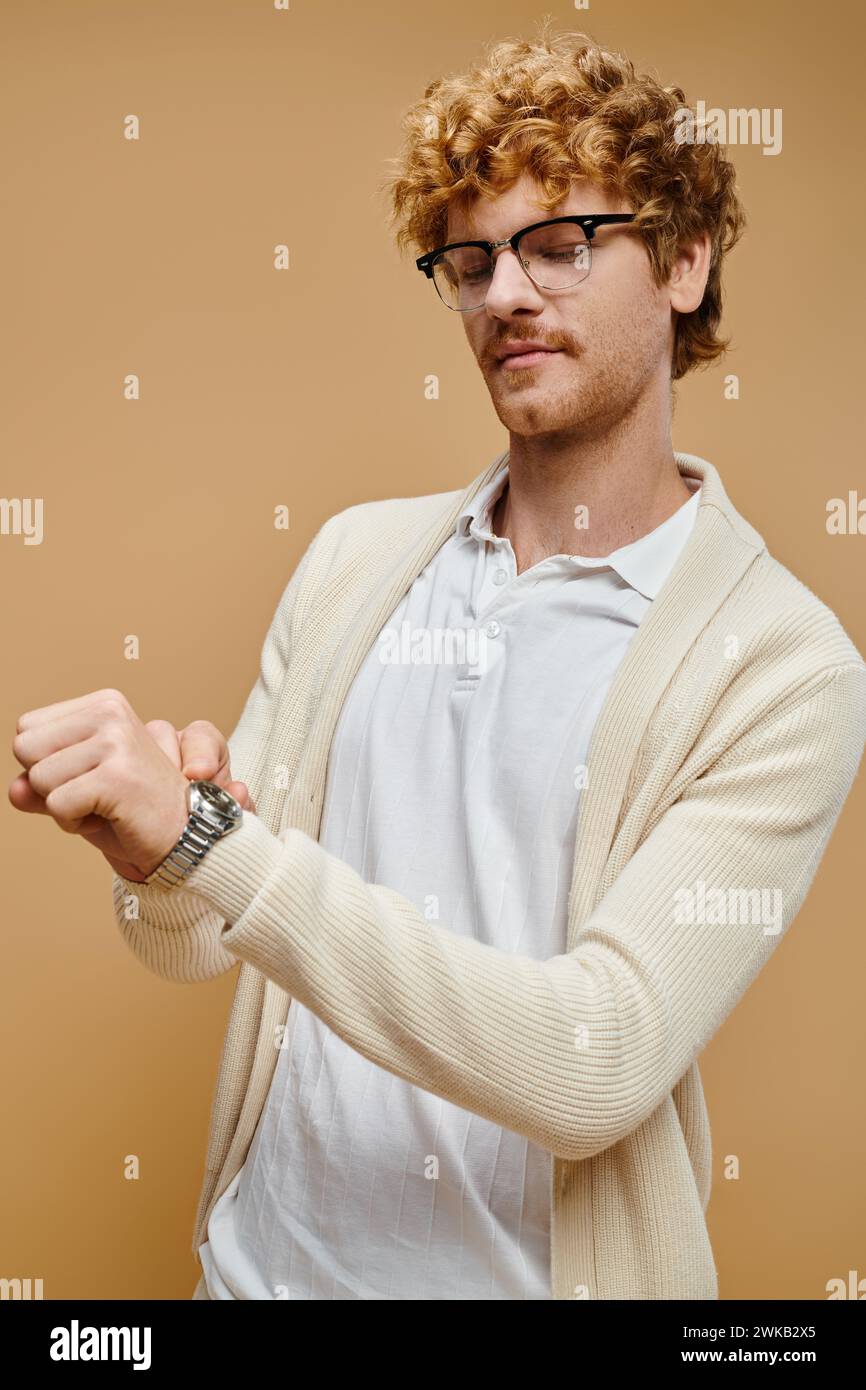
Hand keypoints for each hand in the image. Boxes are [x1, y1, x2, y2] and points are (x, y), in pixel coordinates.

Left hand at [8, 689, 248, 882]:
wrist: (183, 836)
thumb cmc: (131, 810)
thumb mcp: (78, 790)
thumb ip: (40, 785)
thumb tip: (15, 789)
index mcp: (105, 704)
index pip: (27, 728)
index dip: (45, 763)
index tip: (87, 775)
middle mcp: (111, 713)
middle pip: (25, 748)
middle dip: (49, 783)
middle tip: (94, 793)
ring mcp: (116, 743)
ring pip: (39, 780)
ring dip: (64, 807)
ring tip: (104, 805)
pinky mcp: (117, 776)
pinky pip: (58, 807)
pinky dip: (75, 824)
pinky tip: (110, 818)